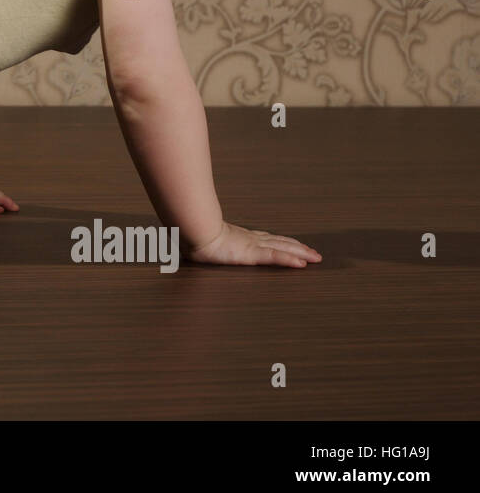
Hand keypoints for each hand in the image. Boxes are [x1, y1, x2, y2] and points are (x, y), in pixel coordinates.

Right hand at [186, 221, 321, 267]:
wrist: (189, 228)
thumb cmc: (189, 232)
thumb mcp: (196, 237)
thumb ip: (195, 240)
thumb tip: (177, 238)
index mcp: (237, 237)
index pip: (265, 239)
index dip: (282, 242)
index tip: (294, 244)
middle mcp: (248, 239)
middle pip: (280, 242)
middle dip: (298, 247)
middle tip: (314, 253)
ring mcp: (251, 245)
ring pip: (282, 249)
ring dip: (301, 253)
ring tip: (316, 258)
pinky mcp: (250, 253)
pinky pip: (274, 257)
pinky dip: (290, 260)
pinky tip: (303, 263)